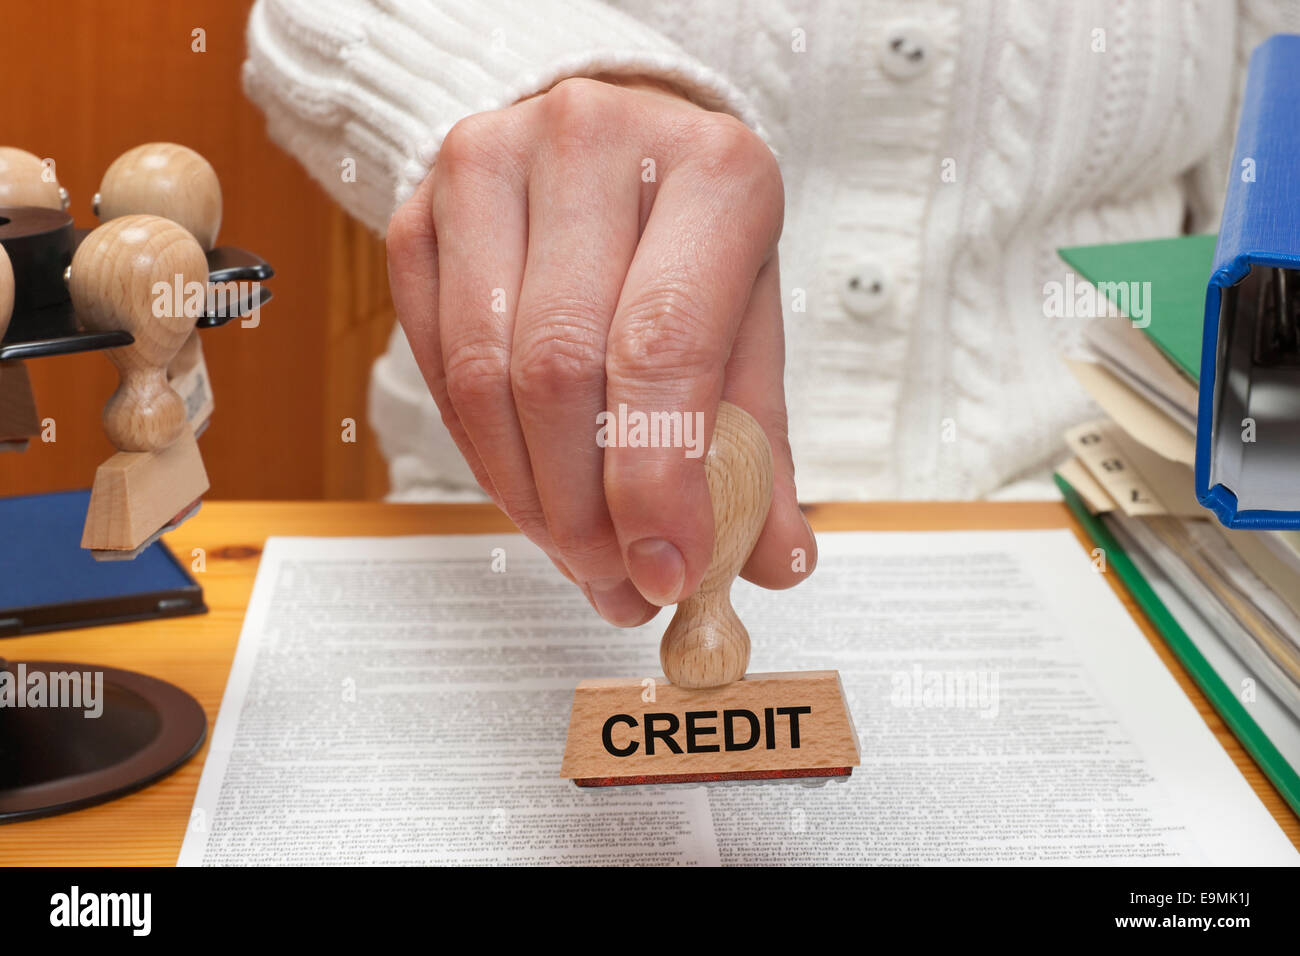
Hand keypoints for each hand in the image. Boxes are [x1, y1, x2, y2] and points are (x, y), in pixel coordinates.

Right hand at [387, 75, 815, 625]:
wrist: (609, 149)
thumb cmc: (688, 244)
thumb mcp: (748, 324)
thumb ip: (759, 444)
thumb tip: (775, 563)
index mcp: (710, 170)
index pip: (664, 344)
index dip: (655, 481)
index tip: (664, 571)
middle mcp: (593, 143)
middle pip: (560, 369)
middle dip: (585, 512)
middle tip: (617, 583)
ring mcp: (490, 167)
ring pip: (484, 376)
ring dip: (529, 498)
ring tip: (578, 554)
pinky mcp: (418, 209)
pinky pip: (435, 366)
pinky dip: (483, 454)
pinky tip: (528, 490)